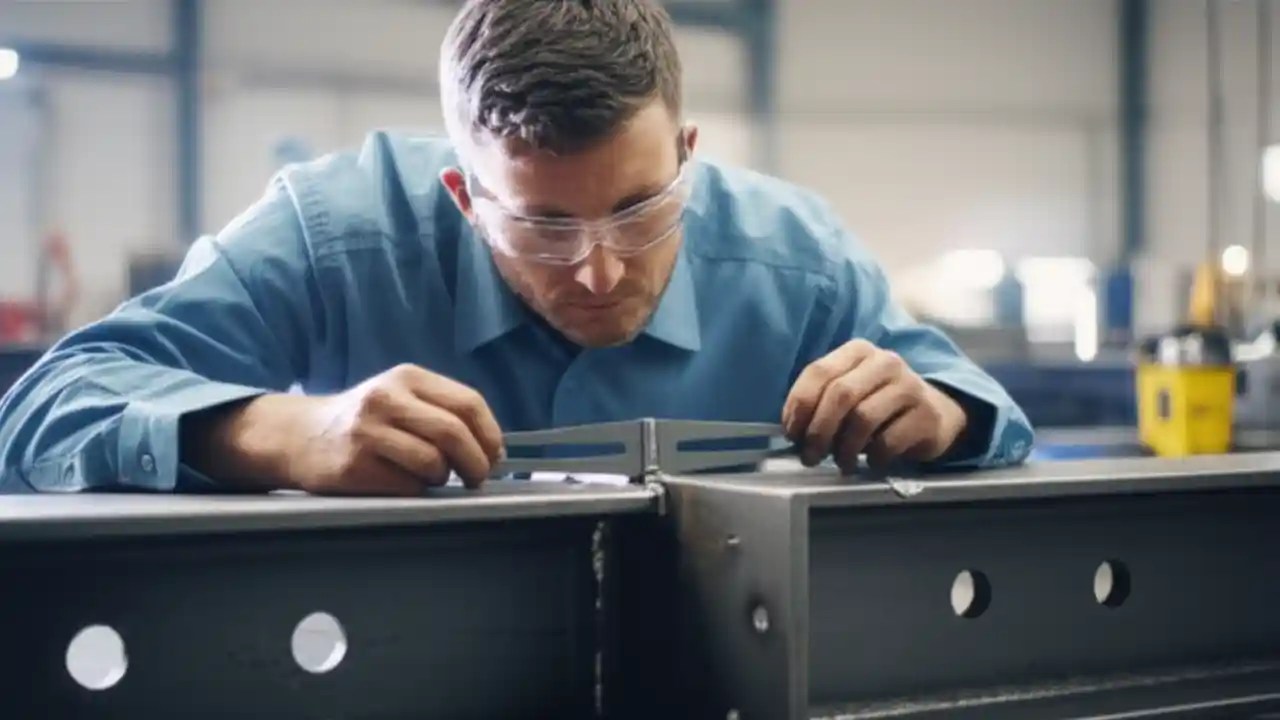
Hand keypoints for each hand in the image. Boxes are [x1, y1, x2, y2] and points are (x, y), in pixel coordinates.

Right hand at [187, 364, 503, 494]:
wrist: (301, 436)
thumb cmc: (366, 421)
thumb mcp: (402, 397)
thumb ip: (442, 411)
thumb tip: (491, 448)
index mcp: (408, 377)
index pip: (468, 403)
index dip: (490, 434)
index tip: (494, 455)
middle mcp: (387, 398)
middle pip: (454, 433)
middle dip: (476, 462)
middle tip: (477, 478)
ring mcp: (367, 431)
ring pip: (433, 462)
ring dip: (443, 477)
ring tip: (433, 477)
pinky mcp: (353, 465)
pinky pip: (407, 485)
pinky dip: (416, 490)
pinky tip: (403, 483)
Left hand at [782, 340, 966, 472]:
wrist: (936, 412)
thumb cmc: (879, 405)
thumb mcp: (850, 391)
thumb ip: (820, 402)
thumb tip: (793, 432)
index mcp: (858, 351)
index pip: (818, 372)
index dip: (798, 406)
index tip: (792, 434)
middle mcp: (885, 362)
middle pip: (840, 395)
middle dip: (818, 431)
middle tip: (810, 456)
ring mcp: (909, 386)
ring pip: (863, 418)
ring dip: (844, 448)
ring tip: (841, 462)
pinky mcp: (927, 415)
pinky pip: (888, 442)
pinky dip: (873, 458)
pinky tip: (871, 462)